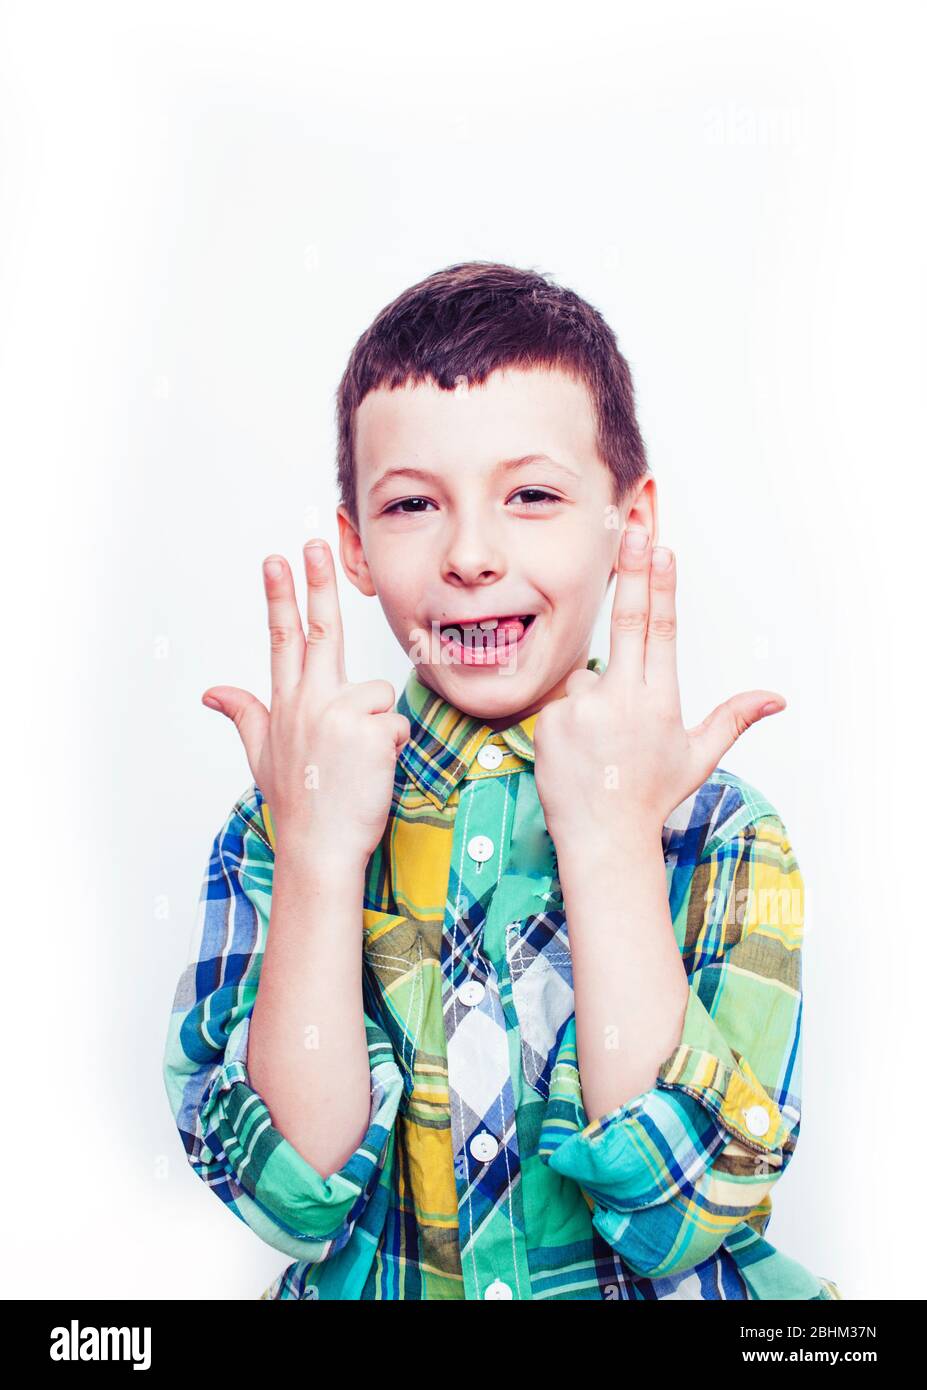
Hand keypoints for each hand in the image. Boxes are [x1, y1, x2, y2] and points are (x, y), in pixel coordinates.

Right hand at [201, 540, 410, 862]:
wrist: (318, 849)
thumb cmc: (298, 803)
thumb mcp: (261, 756)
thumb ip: (244, 714)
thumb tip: (212, 691)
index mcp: (286, 704)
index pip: (281, 638)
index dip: (280, 595)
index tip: (276, 558)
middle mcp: (309, 702)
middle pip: (320, 630)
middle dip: (316, 582)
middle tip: (315, 542)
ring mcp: (339, 713)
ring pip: (377, 693)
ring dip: (378, 727)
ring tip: (359, 763)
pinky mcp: (371, 730)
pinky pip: (397, 724)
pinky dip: (395, 748)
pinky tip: (374, 772)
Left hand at [533, 526, 785, 848]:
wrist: (602, 838)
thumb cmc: (650, 796)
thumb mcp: (697, 757)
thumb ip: (732, 718)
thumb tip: (776, 699)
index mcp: (660, 702)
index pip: (662, 631)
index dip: (661, 587)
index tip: (661, 548)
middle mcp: (623, 699)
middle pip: (628, 621)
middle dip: (633, 571)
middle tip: (634, 529)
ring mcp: (583, 708)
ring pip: (588, 677)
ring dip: (594, 700)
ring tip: (600, 746)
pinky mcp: (551, 719)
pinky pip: (560, 702)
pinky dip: (569, 718)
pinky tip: (577, 751)